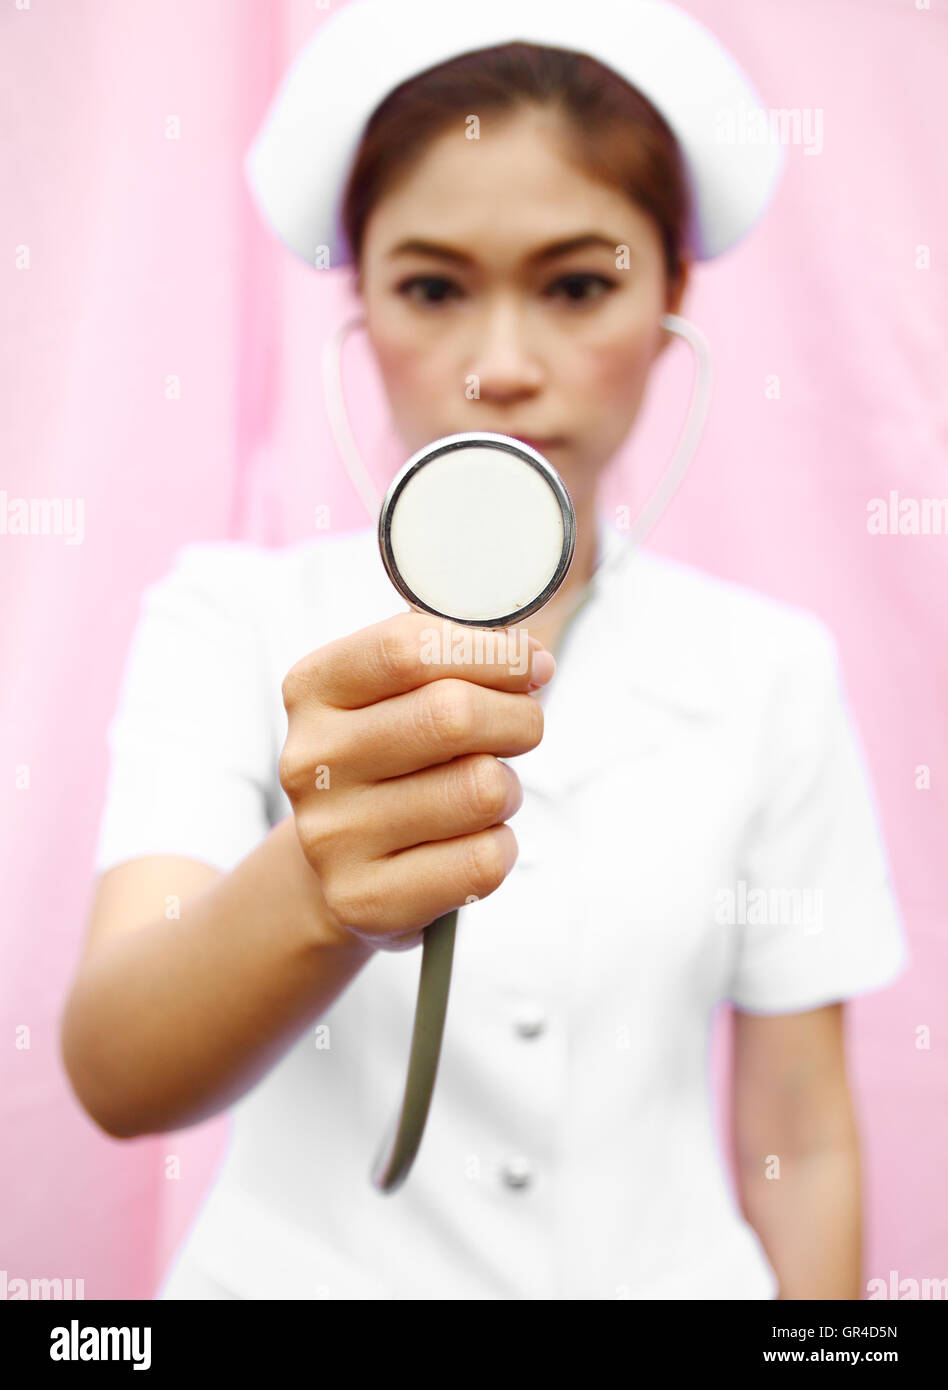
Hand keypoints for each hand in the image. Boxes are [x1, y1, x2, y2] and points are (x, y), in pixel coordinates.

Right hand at [278, 611, 553, 951]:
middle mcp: (310, 760)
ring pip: (481, 789)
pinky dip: (500, 845)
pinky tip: (469, 842)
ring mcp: (331, 835)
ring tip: (483, 792)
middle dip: (517, 717)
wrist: (341, 860)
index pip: (408, 648)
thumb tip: (533, 657)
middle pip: (452, 715)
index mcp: (314, 688)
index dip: (490, 650)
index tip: (530, 663)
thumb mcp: (403, 690)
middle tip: (522, 728)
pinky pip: (483, 860)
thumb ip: (459, 657)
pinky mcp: (364, 898)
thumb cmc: (396, 755)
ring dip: (508, 787)